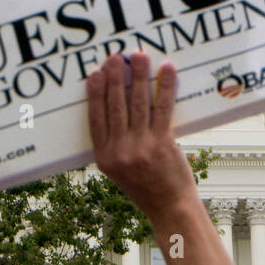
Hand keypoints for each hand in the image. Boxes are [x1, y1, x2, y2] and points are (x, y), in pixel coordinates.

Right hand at [86, 51, 196, 223]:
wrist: (169, 207)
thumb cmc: (145, 186)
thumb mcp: (118, 170)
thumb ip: (113, 144)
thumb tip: (114, 106)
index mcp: (104, 157)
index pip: (95, 119)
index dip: (95, 94)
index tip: (95, 74)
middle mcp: (119, 151)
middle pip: (115, 106)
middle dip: (115, 78)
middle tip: (115, 57)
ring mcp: (140, 146)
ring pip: (138, 103)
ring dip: (138, 76)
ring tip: (138, 57)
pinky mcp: (162, 143)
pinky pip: (162, 108)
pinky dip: (165, 86)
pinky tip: (166, 70)